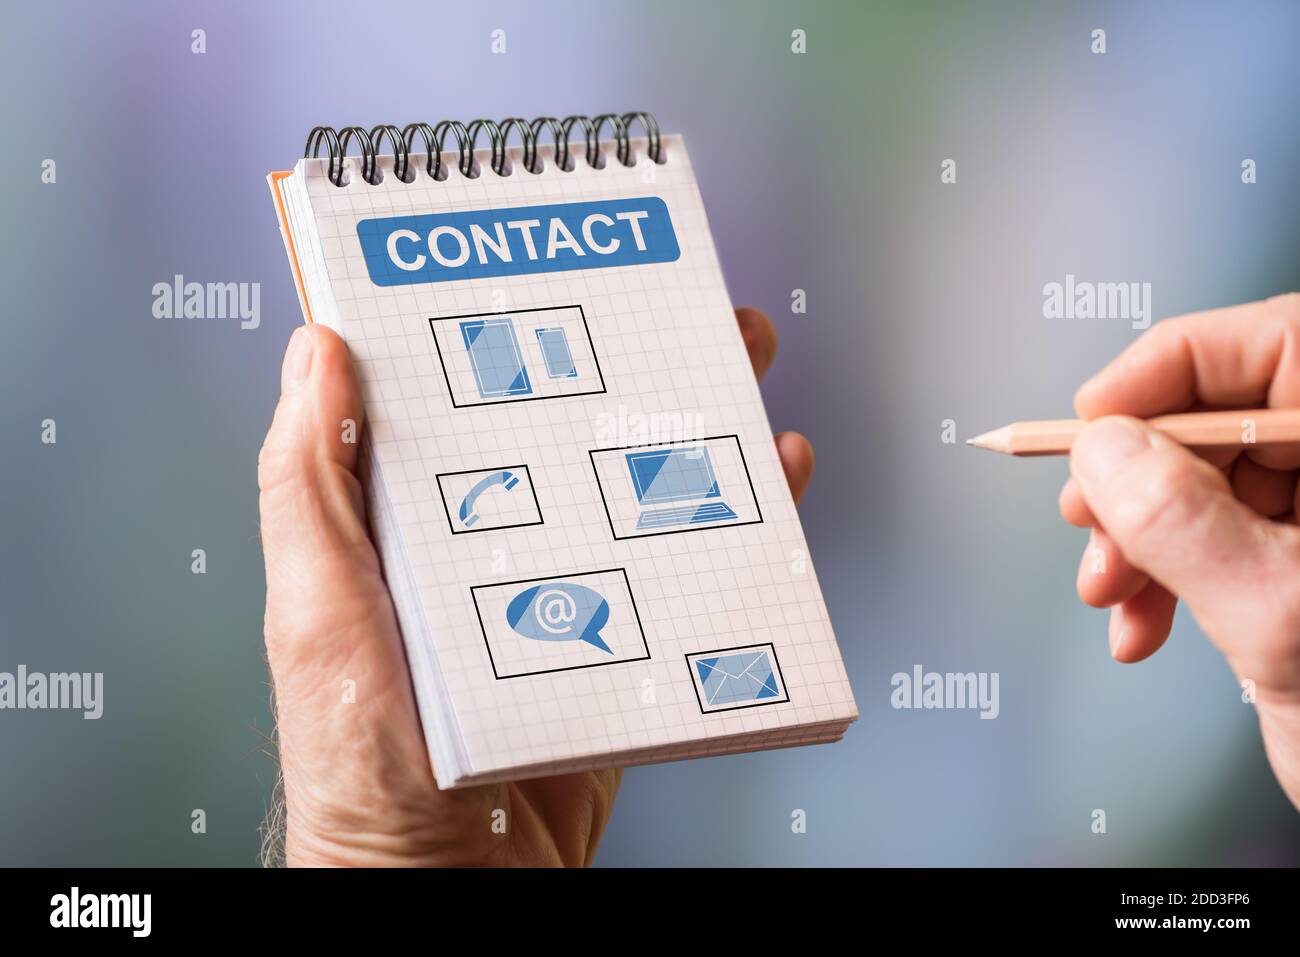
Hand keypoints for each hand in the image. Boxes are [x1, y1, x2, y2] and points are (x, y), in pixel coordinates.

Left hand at [257, 307, 813, 865]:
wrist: (446, 887)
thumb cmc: (359, 760)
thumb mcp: (317, 609)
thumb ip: (309, 485)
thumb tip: (314, 351)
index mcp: (418, 522)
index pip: (467, 400)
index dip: (512, 326)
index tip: (555, 264)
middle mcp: (501, 547)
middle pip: (575, 431)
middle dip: (632, 358)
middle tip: (679, 298)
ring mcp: (574, 597)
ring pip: (647, 489)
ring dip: (700, 422)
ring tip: (740, 363)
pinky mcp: (632, 652)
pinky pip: (698, 576)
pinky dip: (747, 526)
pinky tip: (776, 481)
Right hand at [1059, 293, 1299, 810]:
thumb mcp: (1281, 615)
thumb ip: (1183, 519)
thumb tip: (1104, 447)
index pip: (1265, 345)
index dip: (1161, 377)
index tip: (1089, 429)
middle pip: (1222, 416)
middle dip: (1138, 481)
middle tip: (1090, 528)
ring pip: (1207, 480)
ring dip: (1140, 539)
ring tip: (1111, 594)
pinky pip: (1218, 536)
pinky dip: (1165, 575)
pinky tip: (1143, 621)